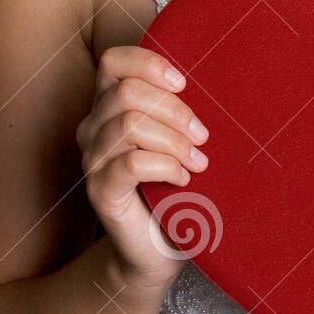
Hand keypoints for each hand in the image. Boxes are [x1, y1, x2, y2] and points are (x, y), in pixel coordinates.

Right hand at [77, 46, 210, 291]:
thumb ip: (181, 111)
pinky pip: (132, 164)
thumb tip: (220, 79)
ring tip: (198, 162)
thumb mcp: (180, 141)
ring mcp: (93, 161)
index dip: (148, 64)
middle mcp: (93, 130)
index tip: (185, 84)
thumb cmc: (176, 191)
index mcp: (109, 107)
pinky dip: (165, 167)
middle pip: (126, 92)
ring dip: (173, 141)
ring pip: (128, 125)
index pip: (113, 62)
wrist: (159, 251)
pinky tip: (184, 180)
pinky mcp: (101, 192)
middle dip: (173, 110)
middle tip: (203, 137)